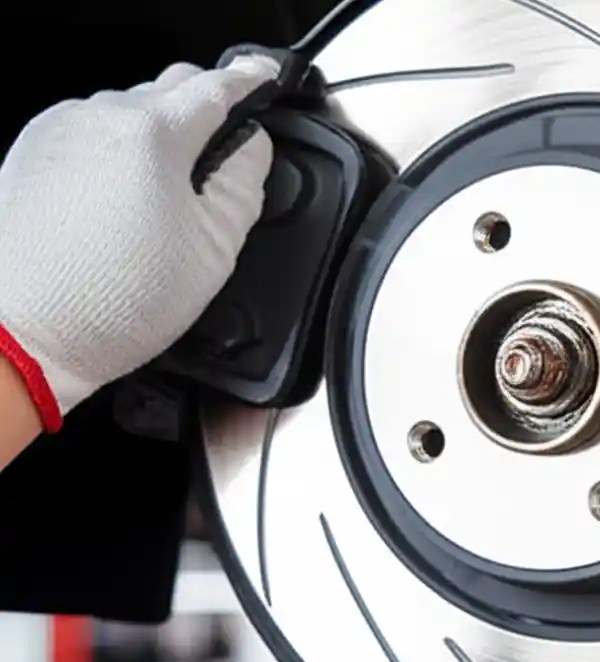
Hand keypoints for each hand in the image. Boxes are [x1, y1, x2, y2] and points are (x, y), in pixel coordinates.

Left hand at [0, 56, 279, 430]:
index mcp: (152, 135)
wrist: (22, 335)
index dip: (250, 80)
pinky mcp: (31, 153)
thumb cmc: (108, 303)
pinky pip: (90, 133)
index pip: (216, 87)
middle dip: (204, 108)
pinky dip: (117, 153)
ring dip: (157, 136)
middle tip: (224, 150)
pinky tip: (122, 205)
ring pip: (127, 111)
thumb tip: (251, 149)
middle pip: (169, 88)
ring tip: (165, 198)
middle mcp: (98, 118)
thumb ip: (244, 185)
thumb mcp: (214, 251)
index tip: (264, 77)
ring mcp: (58, 132)